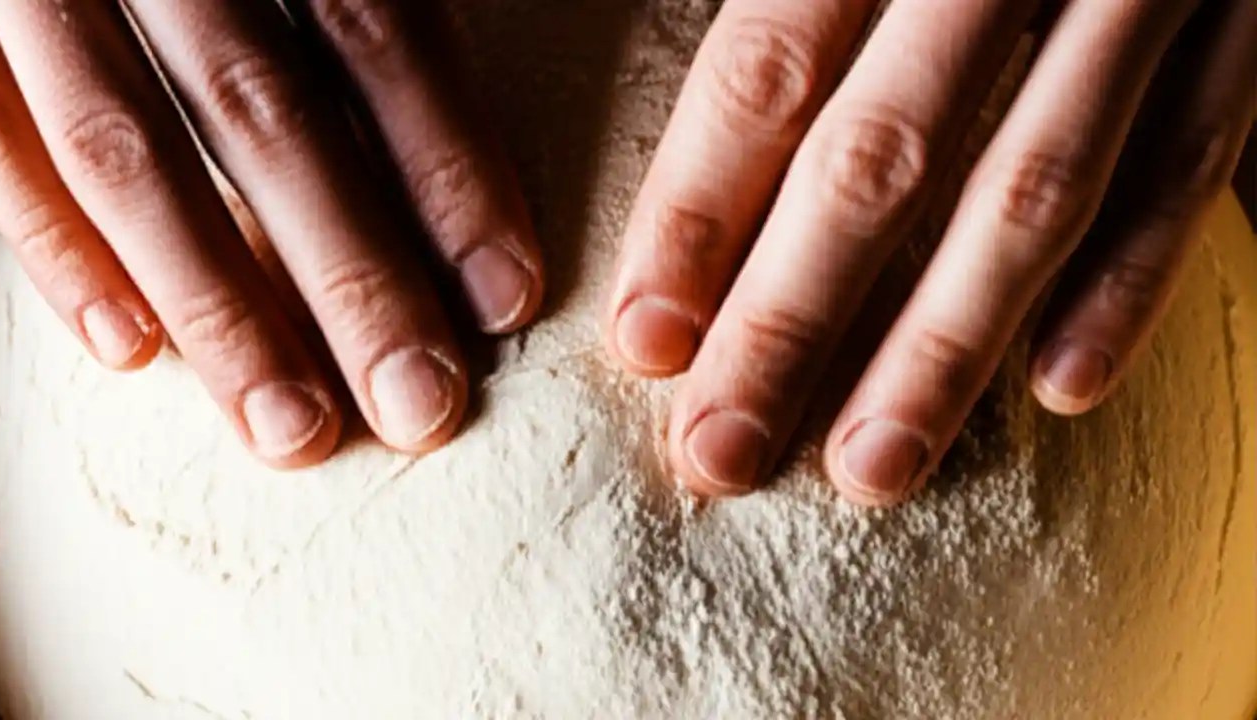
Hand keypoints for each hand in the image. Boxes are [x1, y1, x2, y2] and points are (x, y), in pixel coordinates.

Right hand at [0, 1, 542, 467]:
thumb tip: (450, 113)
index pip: (378, 29)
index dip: (448, 164)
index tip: (507, 294)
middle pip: (265, 112)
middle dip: (350, 271)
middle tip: (424, 404)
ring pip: (125, 147)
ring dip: (216, 301)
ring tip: (294, 427)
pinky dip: (53, 240)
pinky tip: (127, 347)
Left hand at [606, 0, 1254, 504]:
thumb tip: (706, 100)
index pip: (770, 69)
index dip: (700, 211)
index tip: (645, 338)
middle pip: (885, 160)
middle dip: (796, 321)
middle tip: (722, 452)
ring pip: (1036, 189)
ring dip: (947, 347)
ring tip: (871, 470)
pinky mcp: (1245, 27)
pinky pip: (1193, 162)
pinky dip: (1135, 282)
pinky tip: (1063, 390)